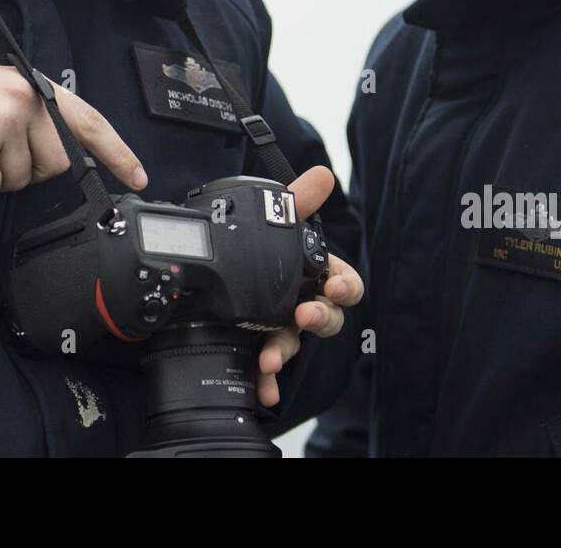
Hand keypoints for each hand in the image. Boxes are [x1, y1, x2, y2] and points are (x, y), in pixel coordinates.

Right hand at [0, 65, 147, 199]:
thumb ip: (33, 118)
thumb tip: (62, 157)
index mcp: (33, 88)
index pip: (89, 121)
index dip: (117, 152)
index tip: (140, 177)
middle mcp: (25, 102)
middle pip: (53, 165)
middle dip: (24, 167)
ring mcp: (3, 124)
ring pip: (18, 181)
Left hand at [257, 165, 363, 407]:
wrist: (215, 277)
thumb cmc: (261, 249)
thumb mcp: (276, 223)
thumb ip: (298, 201)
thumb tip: (323, 174)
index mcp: (314, 274)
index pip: (343, 282)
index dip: (344, 286)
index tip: (332, 285)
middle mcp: (304, 303)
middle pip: (327, 316)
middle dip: (320, 317)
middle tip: (303, 313)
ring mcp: (284, 328)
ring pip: (297, 343)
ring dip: (286, 350)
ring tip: (270, 356)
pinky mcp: (263, 346)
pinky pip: (271, 368)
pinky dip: (267, 380)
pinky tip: (261, 387)